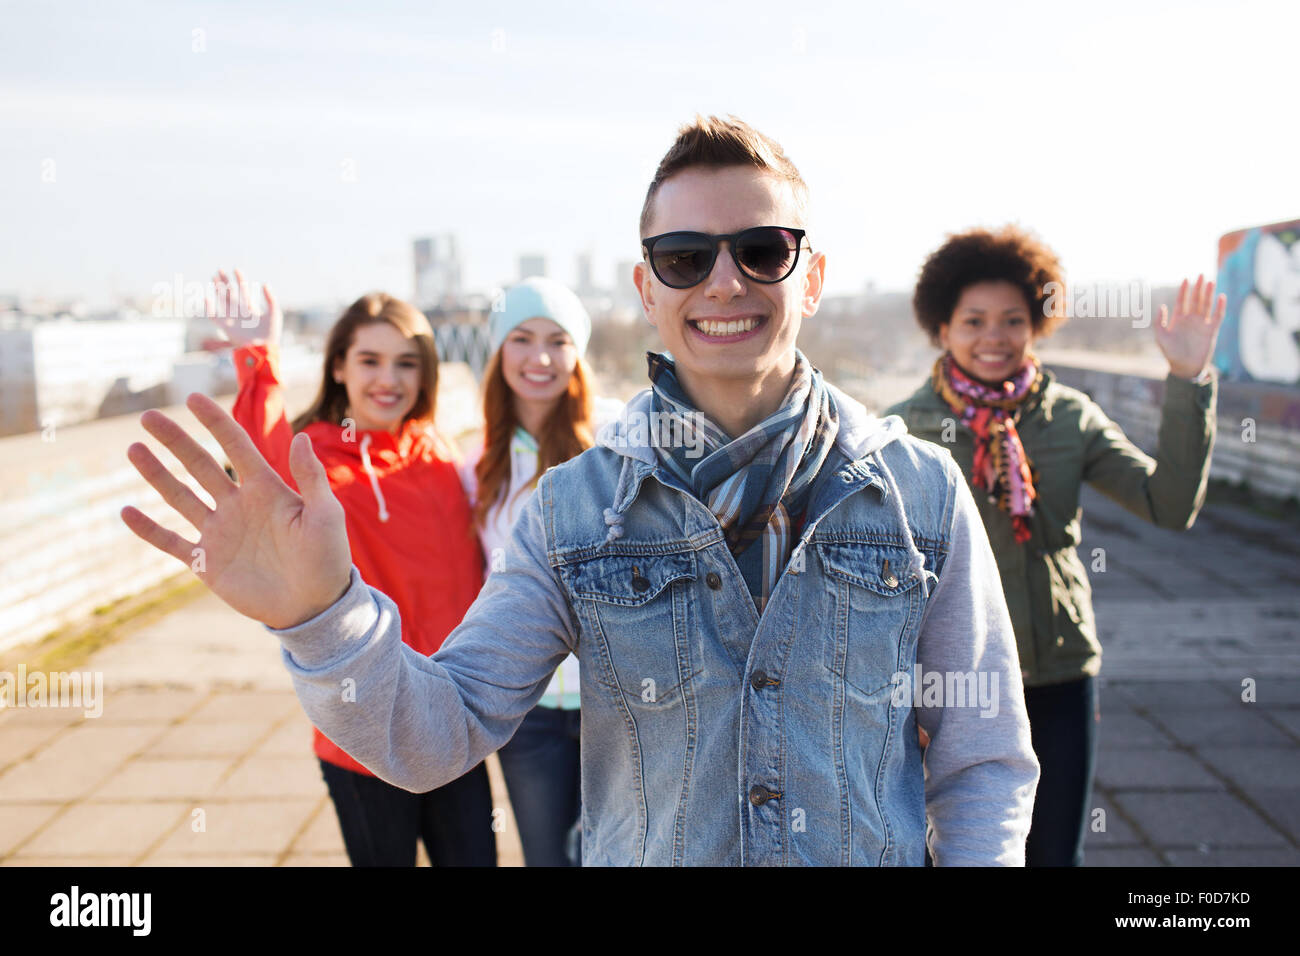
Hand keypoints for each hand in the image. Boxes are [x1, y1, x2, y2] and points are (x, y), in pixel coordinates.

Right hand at [120, 393, 350, 629]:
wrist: (314, 606)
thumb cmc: (327, 558)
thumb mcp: (325, 515)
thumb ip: (311, 478)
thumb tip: (300, 437)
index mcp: (266, 489)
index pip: (235, 447)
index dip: (215, 422)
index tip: (193, 399)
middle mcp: (238, 505)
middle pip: (200, 465)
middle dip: (175, 441)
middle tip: (148, 417)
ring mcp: (220, 532)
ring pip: (180, 497)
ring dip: (156, 475)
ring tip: (133, 449)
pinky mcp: (207, 562)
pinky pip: (172, 542)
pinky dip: (149, 530)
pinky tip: (127, 512)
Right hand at [207, 268, 281, 348]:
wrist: (262, 348)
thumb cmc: (270, 333)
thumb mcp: (274, 313)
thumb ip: (270, 299)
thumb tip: (265, 283)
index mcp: (251, 309)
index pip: (243, 290)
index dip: (240, 280)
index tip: (236, 269)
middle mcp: (240, 312)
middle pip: (230, 294)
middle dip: (225, 282)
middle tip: (219, 270)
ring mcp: (232, 319)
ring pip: (222, 301)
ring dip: (218, 290)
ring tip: (213, 278)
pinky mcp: (226, 327)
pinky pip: (215, 317)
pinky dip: (210, 309)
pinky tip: (207, 299)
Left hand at [1155, 275, 1226, 379]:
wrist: (1185, 367)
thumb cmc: (1171, 353)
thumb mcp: (1161, 337)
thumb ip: (1159, 322)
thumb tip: (1162, 306)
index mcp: (1178, 319)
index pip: (1182, 301)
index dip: (1184, 290)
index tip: (1186, 279)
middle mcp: (1190, 319)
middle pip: (1195, 300)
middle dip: (1198, 288)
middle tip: (1201, 275)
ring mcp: (1201, 324)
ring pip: (1206, 305)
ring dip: (1209, 294)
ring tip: (1211, 282)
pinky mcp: (1211, 330)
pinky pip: (1217, 316)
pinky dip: (1220, 307)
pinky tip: (1221, 297)